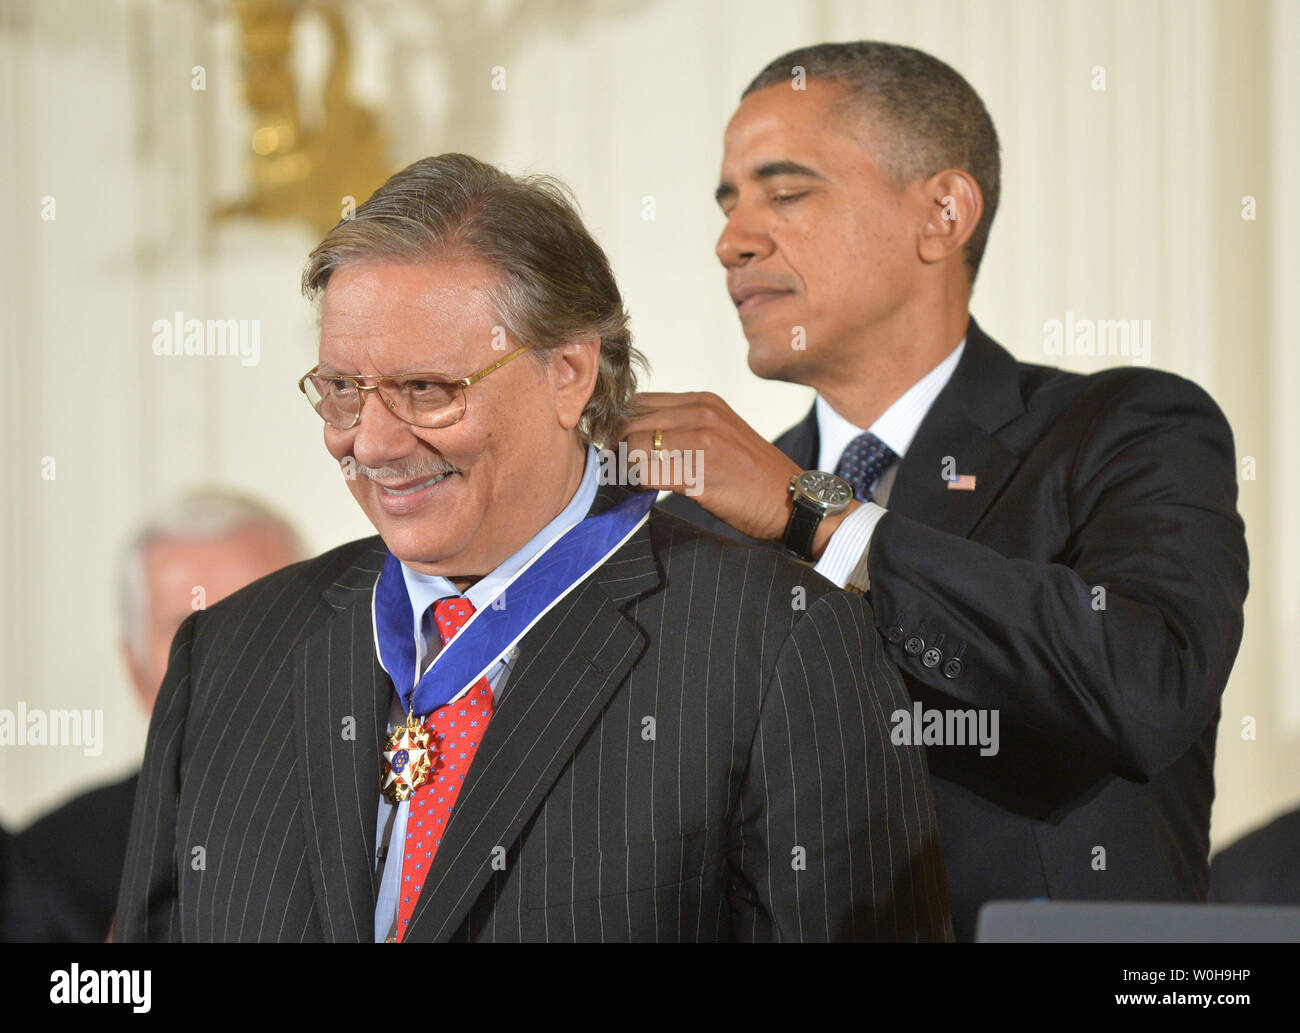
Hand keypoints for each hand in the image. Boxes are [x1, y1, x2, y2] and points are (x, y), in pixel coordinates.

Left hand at [618, 391, 857, 554]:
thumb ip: (682, 425)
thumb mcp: (720, 432)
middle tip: (619, 467)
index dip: (621, 424)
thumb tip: (633, 433)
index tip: (619, 446)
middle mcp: (701, 414)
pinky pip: (647, 475)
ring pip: (633, 447)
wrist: (792, 500)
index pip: (639, 401)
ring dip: (625, 468)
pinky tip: (645, 492)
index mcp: (703, 401)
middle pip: (630, 422)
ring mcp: (702, 443)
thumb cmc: (751, 473)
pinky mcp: (700, 474)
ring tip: (633, 480)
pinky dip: (638, 485)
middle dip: (617, 446)